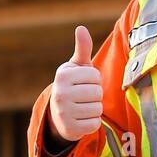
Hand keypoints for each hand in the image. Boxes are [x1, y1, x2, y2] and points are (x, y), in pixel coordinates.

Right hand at [48, 26, 103, 142]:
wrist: (58, 115)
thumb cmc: (73, 85)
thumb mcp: (76, 67)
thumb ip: (82, 48)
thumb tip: (81, 28)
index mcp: (62, 75)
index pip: (95, 76)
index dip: (93, 80)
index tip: (82, 83)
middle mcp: (60, 93)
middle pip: (97, 93)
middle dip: (95, 95)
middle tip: (83, 97)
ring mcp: (64, 112)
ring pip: (98, 109)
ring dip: (94, 109)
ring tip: (82, 107)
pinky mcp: (70, 128)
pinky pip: (95, 124)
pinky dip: (92, 123)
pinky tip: (82, 119)